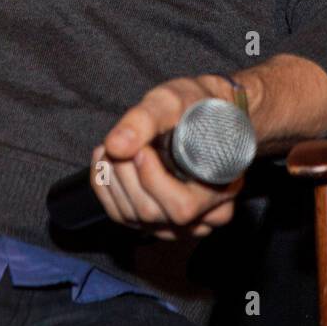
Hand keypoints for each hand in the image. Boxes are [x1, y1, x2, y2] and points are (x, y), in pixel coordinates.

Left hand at [89, 74, 253, 241]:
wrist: (201, 117)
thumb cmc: (194, 108)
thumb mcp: (174, 101)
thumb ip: (145, 120)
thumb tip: (115, 145)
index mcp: (221, 190)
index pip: (182, 206)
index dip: (153, 179)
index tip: (141, 150)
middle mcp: (202, 217)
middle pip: (151, 212)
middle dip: (126, 174)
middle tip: (118, 144)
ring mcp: (177, 224)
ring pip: (133, 216)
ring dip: (112, 180)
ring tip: (109, 148)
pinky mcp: (152, 223)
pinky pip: (121, 216)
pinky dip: (105, 189)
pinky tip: (106, 163)